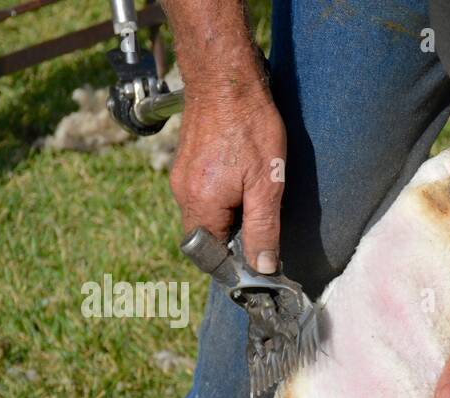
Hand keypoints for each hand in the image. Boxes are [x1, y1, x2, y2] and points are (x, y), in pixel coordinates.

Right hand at [168, 84, 285, 272]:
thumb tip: (263, 267)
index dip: (233, 263)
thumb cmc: (249, 126)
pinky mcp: (187, 162)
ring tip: (256, 197)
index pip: (209, 256)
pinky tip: (245, 180)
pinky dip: (224, 199)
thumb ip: (263, 229)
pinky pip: (203, 195)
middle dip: (233, 240)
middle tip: (263, 227)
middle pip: (206, 237)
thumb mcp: (267, 184)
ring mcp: (181, 176)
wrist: (225, 78)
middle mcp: (183, 193)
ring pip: (205, 215)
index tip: (258, 261)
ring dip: (230, 217)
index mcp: (200, 205)